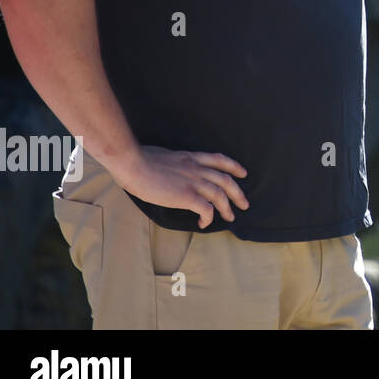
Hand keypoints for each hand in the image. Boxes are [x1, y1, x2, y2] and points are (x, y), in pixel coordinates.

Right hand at [112, 146, 249, 227]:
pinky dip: (208, 217)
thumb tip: (172, 170)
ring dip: (227, 208)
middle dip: (238, 193)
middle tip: (244, 204)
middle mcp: (196, 168)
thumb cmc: (140, 158)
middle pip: (226, 180)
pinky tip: (204, 223)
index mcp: (191, 157)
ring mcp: (193, 182)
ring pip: (220, 195)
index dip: (234, 166)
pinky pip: (206, 209)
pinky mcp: (186, 195)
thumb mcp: (165, 155)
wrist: (133, 164)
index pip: (219, 160)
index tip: (243, 173)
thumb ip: (174, 162)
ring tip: (230, 218)